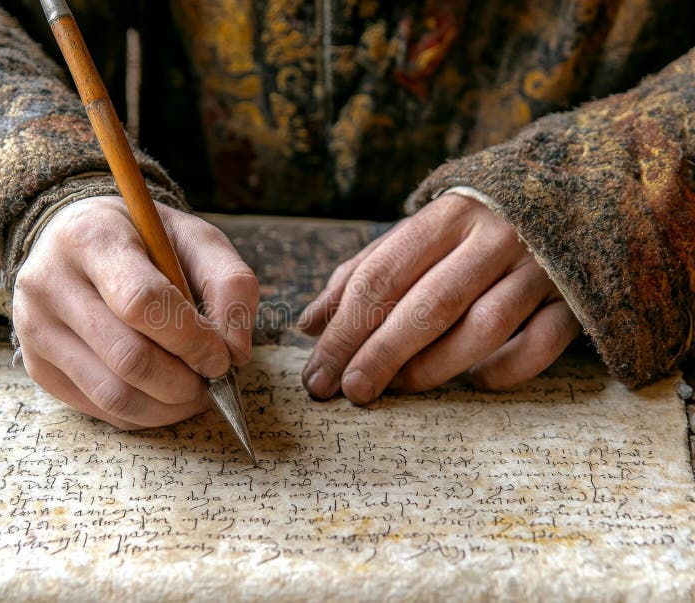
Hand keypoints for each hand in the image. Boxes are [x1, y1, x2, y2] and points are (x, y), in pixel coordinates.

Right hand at [13, 196, 258, 428]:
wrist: (79, 242)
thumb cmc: (146, 241)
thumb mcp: (196, 239)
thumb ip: (230, 284)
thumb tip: (235, 353)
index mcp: (91, 237)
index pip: (141, 302)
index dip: (191, 339)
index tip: (221, 356)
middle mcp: (49, 282)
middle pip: (128, 357)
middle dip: (184, 381)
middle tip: (211, 379)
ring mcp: (35, 327)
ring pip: (112, 393)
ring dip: (168, 406)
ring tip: (194, 392)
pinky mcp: (37, 365)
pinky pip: (99, 409)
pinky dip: (144, 414)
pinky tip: (164, 395)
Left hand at [298, 193, 579, 402]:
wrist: (572, 191)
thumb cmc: (472, 227)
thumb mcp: (416, 234)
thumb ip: (362, 273)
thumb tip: (308, 325)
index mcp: (446, 216)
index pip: (382, 276)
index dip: (345, 329)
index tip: (319, 372)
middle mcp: (494, 237)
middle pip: (428, 305)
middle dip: (380, 354)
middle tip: (350, 391)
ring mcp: (540, 267)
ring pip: (483, 326)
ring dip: (434, 366)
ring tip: (398, 388)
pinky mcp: (575, 298)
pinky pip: (540, 345)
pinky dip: (505, 371)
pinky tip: (475, 383)